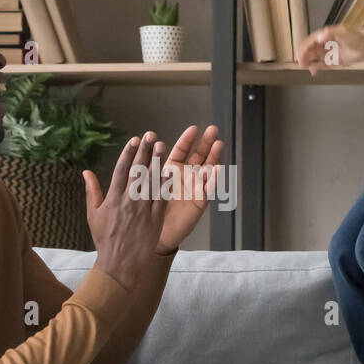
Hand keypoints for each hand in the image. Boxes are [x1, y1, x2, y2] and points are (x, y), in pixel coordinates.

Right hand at [84, 132, 166, 290]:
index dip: (128, 153)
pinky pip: (162, 198)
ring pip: (151, 181)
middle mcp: (128, 201)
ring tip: (161, 146)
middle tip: (151, 135)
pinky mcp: (155, 219)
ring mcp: (142, 209)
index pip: (121, 170)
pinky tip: (171, 170)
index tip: (134, 140)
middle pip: (138, 170)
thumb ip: (92, 191)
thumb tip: (85, 172)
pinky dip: (166, 183)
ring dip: (156, 162)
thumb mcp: (93, 215)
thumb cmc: (105, 240)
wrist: (119, 263)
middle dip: (144, 151)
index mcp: (112, 198)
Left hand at [155, 125, 223, 252]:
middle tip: (213, 130)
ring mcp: (194, 188)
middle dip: (206, 143)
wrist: (155, 234)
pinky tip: (217, 170)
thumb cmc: (149, 210)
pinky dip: (213, 180)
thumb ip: (146, 169)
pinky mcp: (200, 202)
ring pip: (206, 169)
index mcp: (171, 170)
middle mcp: (185, 177)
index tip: (193, 129)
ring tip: (219, 144)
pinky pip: (208, 190)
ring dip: (213, 157)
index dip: (188, 140)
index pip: (181, 151)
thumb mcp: (146, 186)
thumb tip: (144, 149)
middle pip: (198, 156)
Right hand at [295, 24, 363, 75]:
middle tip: (301, 64)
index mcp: (324, 36)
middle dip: (304, 57)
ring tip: (306, 68)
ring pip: (314, 59)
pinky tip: (314, 70)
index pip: (309, 42)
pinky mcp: (333, 61)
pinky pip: (322, 65)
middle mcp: (325, 44)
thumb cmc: (356, 36)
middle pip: (310, 51)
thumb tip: (320, 36)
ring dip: (309, 63)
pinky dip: (317, 68)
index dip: (303, 48)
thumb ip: (330, 33)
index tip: (300, 55)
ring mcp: (328, 53)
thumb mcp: (342, 32)